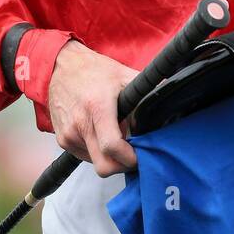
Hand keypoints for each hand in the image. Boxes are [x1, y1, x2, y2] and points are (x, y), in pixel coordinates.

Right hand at [47, 40, 138, 175]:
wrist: (61, 66)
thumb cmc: (95, 71)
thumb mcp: (125, 76)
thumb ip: (148, 92)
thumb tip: (172, 99)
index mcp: (97, 108)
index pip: (113, 148)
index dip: (130, 159)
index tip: (140, 156)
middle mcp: (80, 124)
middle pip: (104, 166)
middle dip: (122, 166)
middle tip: (132, 155)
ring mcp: (68, 134)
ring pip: (95, 163)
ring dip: (109, 157)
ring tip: (115, 136)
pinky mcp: (62, 140)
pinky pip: (85, 156)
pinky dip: (96, 151)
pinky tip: (100, 134)